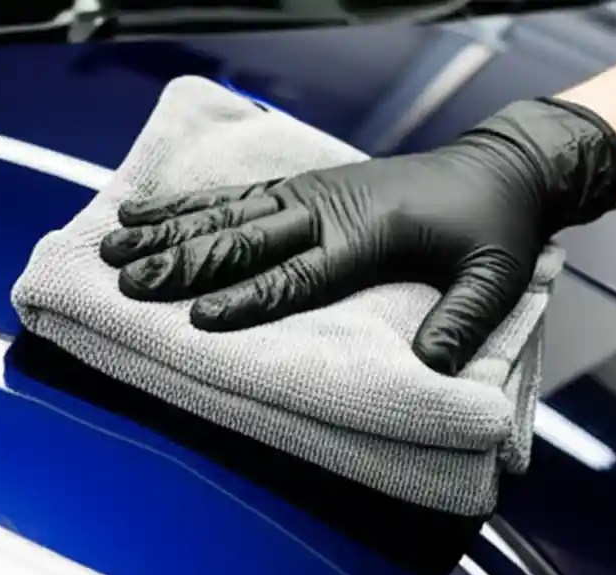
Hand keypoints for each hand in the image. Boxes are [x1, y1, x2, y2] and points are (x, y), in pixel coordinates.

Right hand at [100, 98, 615, 374]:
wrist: (500, 166)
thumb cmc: (495, 228)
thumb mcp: (498, 276)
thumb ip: (465, 319)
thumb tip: (432, 366)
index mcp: (371, 233)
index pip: (301, 274)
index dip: (251, 298)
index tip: (200, 319)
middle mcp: (328, 208)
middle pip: (246, 240)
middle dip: (184, 263)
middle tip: (130, 284)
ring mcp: (308, 192)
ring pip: (227, 214)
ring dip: (169, 232)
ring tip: (115, 249)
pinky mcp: (300, 186)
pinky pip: (235, 195)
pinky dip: (185, 204)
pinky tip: (141, 214)